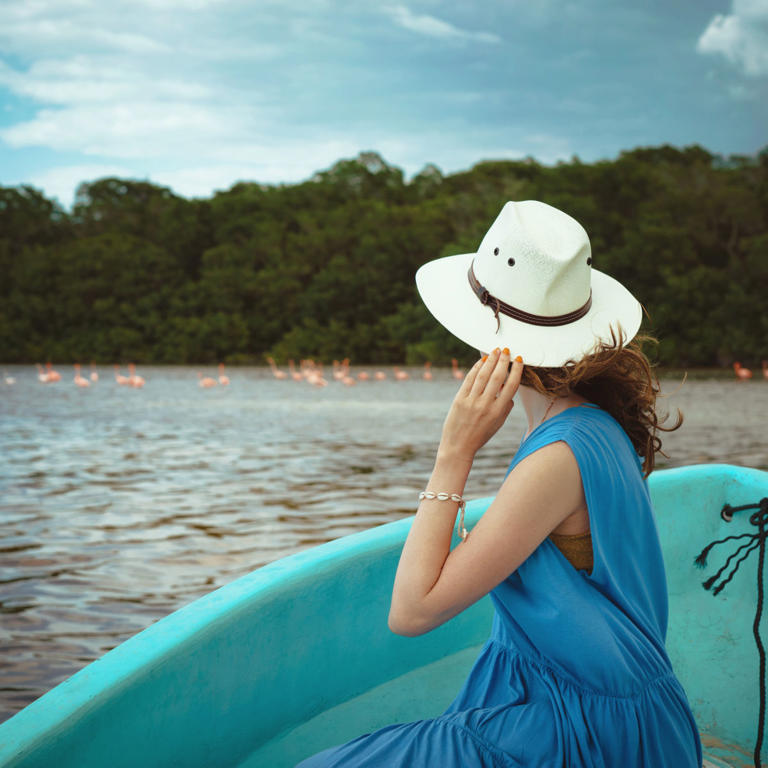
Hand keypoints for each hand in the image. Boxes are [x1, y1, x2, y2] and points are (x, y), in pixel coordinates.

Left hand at [437, 348, 522, 462]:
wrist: (459, 446)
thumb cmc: (480, 435)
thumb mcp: (498, 424)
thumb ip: (506, 407)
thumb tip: (509, 388)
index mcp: (498, 411)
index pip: (511, 386)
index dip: (516, 370)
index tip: (519, 360)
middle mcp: (486, 405)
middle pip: (497, 377)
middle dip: (503, 361)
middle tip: (506, 350)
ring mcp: (471, 402)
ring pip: (482, 375)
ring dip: (490, 360)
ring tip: (495, 351)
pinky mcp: (459, 399)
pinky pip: (469, 379)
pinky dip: (476, 368)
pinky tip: (481, 361)